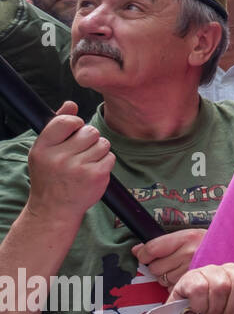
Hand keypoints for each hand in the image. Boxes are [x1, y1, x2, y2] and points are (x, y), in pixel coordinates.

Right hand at [26, 101, 114, 221]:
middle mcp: (59, 157)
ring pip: (103, 143)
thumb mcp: (45, 151)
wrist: (54, 209)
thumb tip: (71, 104)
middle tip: (80, 153)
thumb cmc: (50, 176)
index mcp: (43, 148)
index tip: (74, 132)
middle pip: (90, 131)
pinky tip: (93, 171)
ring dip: (99, 151)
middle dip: (89, 139)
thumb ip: (57, 126)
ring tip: (86, 162)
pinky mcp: (95, 176)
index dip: (76, 123)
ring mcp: (78, 168)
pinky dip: (105, 162)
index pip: (66, 121)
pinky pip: (110, 157)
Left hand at [132, 228, 205, 287]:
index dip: (144, 255)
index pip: (151, 249)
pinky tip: (185, 278)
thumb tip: (137, 251)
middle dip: (159, 267)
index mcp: (187, 237)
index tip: (144, 256)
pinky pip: (175, 289)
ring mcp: (193, 270)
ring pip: (163, 280)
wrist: (233, 253)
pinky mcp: (196, 284)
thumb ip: (162, 243)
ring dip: (168, 278)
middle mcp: (190, 253)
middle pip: (155, 268)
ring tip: (181, 270)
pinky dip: (177, 286)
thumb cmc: (210, 246)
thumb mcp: (188, 236)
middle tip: (171, 263)